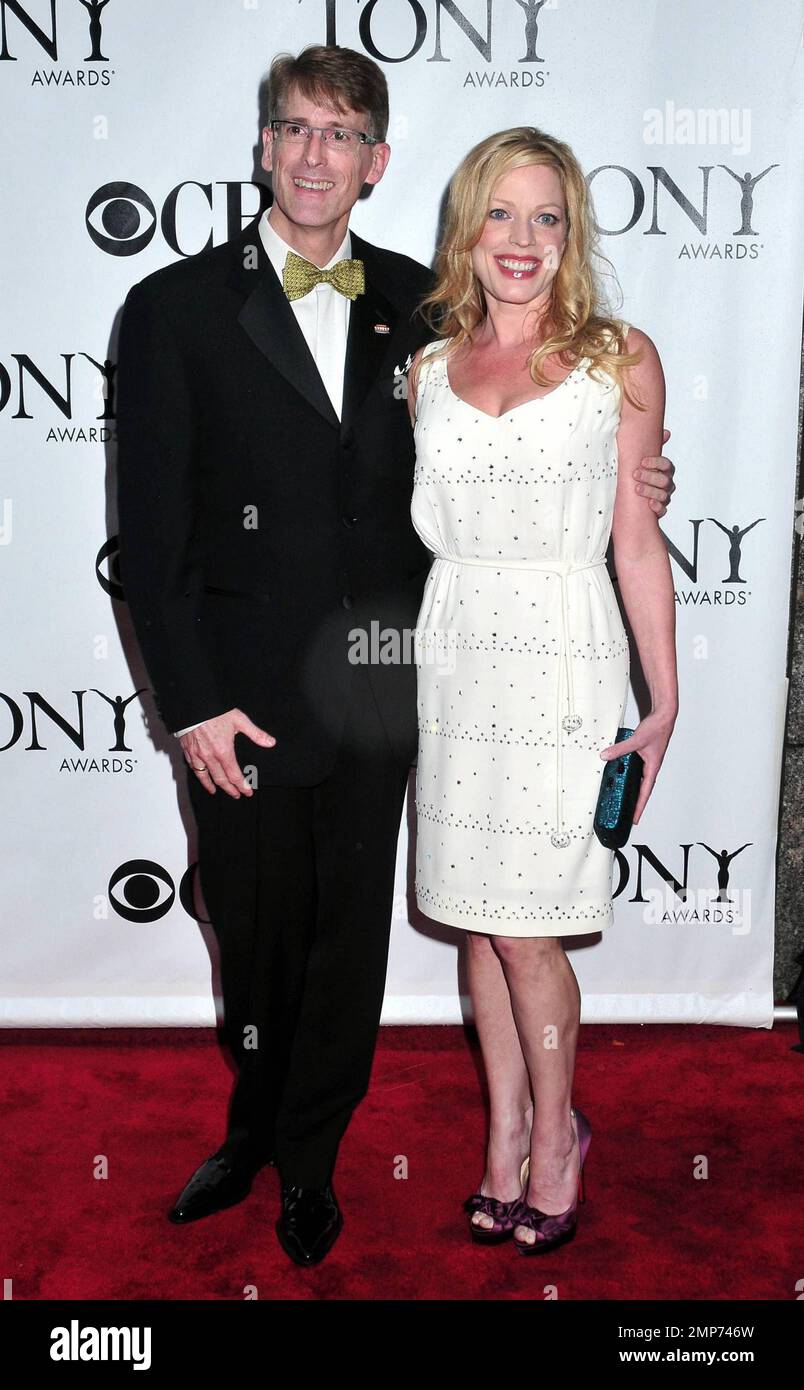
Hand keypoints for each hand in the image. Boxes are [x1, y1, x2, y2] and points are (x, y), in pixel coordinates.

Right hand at [179, 708, 274, 797]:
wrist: (194, 705)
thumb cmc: (215, 712)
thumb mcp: (239, 720)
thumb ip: (255, 734)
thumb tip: (270, 743)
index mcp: (224, 752)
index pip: (234, 776)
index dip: (242, 786)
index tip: (247, 792)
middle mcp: (210, 757)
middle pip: (221, 779)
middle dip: (230, 789)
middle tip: (236, 795)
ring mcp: (198, 755)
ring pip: (205, 776)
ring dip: (212, 786)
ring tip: (216, 791)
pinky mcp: (188, 750)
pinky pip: (193, 767)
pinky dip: (199, 775)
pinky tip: (202, 776)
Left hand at [598, 708, 676, 824]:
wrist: (664, 715)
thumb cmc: (657, 728)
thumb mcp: (637, 740)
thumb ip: (620, 749)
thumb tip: (605, 756)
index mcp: (652, 767)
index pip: (645, 792)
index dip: (639, 806)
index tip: (635, 819)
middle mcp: (651, 766)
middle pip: (642, 789)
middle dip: (636, 802)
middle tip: (628, 814)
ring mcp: (648, 760)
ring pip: (638, 778)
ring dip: (632, 788)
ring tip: (623, 798)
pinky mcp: (643, 753)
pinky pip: (636, 768)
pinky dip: (628, 773)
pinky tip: (620, 773)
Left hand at [633, 428, 674, 517]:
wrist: (630, 496)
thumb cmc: (638, 474)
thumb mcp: (640, 459)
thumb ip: (651, 445)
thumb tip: (666, 432)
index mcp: (664, 470)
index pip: (666, 464)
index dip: (656, 462)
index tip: (642, 461)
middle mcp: (666, 483)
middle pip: (664, 480)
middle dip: (650, 476)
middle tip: (635, 474)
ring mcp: (664, 496)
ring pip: (663, 495)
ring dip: (650, 491)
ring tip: (637, 488)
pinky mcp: (659, 509)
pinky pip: (663, 510)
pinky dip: (657, 507)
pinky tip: (649, 504)